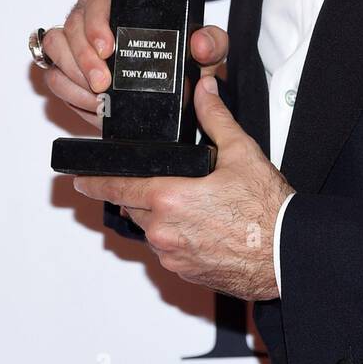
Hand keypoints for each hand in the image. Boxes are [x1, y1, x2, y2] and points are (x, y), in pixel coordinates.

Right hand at [41, 0, 227, 124]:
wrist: (179, 91)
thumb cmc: (189, 60)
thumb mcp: (208, 50)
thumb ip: (212, 42)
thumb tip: (199, 44)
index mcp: (126, 3)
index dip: (96, 21)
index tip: (107, 48)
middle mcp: (97, 18)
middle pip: (72, 24)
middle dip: (83, 57)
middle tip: (102, 82)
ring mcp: (79, 42)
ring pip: (56, 46)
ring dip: (72, 73)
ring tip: (97, 96)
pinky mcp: (70, 68)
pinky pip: (54, 74)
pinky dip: (68, 90)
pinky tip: (90, 102)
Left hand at [72, 76, 292, 300]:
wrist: (284, 254)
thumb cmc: (266, 209)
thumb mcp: (240, 152)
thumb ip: (215, 118)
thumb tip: (204, 91)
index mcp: (170, 198)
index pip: (117, 188)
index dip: (94, 182)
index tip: (78, 180)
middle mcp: (164, 231)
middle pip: (134, 208)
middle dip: (141, 195)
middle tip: (162, 184)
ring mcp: (173, 256)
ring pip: (152, 230)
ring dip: (162, 217)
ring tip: (194, 204)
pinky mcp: (185, 272)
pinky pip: (169, 250)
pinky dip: (178, 237)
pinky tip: (204, 227)